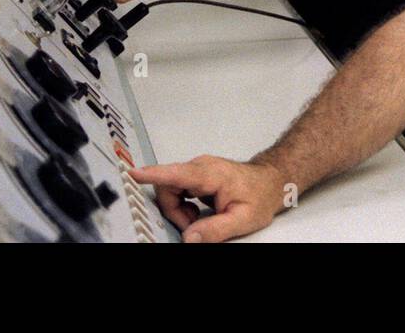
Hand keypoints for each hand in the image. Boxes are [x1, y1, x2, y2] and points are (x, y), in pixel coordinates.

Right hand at [130, 155, 288, 242]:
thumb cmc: (260, 195)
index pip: (177, 173)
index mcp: (211, 174)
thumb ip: (214, 230)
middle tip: (191, 225)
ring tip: (197, 220)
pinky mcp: (196, 174)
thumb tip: (189, 237)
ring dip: (178, 210)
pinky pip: (177, 190)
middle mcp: (201, 167)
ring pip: (170, 190)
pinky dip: (182, 206)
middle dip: (173, 211)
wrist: (270, 182)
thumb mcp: (242, 220)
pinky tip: (197, 213)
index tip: (134, 174)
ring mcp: (198, 169)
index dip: (154, 175)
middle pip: (168, 187)